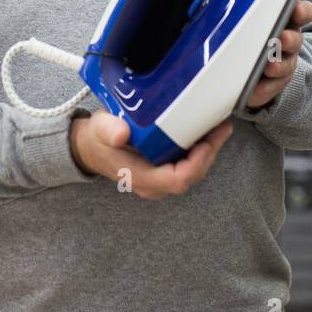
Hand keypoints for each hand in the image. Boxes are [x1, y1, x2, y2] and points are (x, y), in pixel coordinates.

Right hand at [69, 110, 233, 199]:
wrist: (90, 148)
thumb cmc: (97, 140)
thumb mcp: (99, 130)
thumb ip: (109, 130)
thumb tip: (121, 133)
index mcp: (140, 177)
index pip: (177, 180)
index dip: (196, 164)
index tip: (205, 143)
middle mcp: (154, 184)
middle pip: (192, 176)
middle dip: (210, 153)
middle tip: (221, 128)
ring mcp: (160, 179)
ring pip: (193, 171)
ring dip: (209, 150)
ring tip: (219, 127)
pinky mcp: (164, 169)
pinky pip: (188, 164)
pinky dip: (200, 149)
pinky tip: (206, 131)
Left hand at [245, 0, 311, 110]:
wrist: (251, 65)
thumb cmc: (251, 33)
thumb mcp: (250, 16)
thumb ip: (248, 7)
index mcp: (285, 20)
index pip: (303, 12)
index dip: (303, 11)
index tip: (297, 9)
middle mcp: (288, 41)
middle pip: (295, 40)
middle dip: (290, 39)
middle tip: (283, 38)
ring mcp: (283, 64)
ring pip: (285, 65)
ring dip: (279, 65)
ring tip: (271, 66)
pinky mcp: (272, 85)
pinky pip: (270, 88)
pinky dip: (263, 88)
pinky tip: (255, 87)